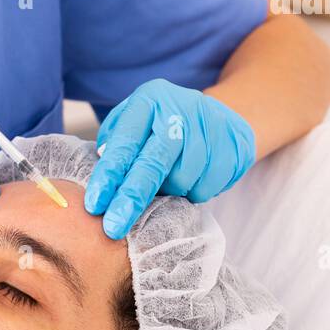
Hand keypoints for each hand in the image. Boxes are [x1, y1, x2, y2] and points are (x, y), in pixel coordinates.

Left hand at [85, 79, 254, 239]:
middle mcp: (179, 107)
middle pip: (153, 162)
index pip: (125, 143)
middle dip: (132, 198)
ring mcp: (211, 123)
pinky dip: (196, 191)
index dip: (109, 176)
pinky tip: (194, 179)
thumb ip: (115, 146)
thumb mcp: (134, 125)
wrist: (221, 116)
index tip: (94, 205)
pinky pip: (208, 185)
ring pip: (182, 178)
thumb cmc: (163, 127)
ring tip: (171, 180)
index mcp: (148, 101)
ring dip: (171, 190)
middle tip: (114, 228)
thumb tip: (101, 174)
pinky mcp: (234, 142)